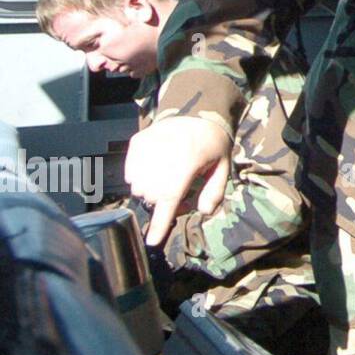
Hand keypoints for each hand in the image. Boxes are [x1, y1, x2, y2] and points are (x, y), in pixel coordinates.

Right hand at [125, 116, 232, 245]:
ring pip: (139, 187)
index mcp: (187, 162)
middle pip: (152, 196)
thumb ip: (215, 191)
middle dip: (164, 202)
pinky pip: (130, 173)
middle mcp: (163, 155)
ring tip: (168, 179)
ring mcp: (148, 148)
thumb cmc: (212, 143)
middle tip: (180, 193)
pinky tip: (156, 169)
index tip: (151, 241)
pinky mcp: (137, 142)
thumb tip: (204, 212)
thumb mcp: (222, 167)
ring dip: (151, 191)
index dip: (160, 223)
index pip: (170, 198)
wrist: (197, 113)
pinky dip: (140, 177)